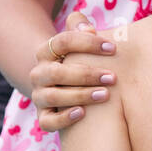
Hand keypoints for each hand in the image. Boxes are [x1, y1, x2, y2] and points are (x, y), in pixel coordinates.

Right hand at [30, 11, 117, 130]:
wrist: (60, 87)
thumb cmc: (77, 60)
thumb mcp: (77, 42)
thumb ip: (81, 28)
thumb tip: (88, 28)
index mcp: (45, 52)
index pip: (62, 42)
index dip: (88, 43)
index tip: (112, 48)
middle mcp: (39, 74)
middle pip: (56, 72)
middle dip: (87, 74)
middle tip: (112, 77)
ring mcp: (39, 96)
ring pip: (53, 97)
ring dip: (80, 95)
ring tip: (105, 94)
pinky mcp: (43, 117)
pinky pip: (47, 121)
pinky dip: (64, 118)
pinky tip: (83, 113)